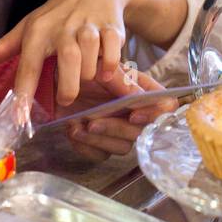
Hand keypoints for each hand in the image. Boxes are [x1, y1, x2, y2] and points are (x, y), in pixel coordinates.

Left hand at [0, 0, 137, 106]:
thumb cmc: (58, 14)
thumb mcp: (30, 25)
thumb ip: (5, 46)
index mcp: (38, 31)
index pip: (28, 66)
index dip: (24, 95)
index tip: (20, 120)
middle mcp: (63, 28)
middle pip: (68, 63)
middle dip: (68, 88)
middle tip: (66, 99)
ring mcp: (89, 27)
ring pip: (91, 62)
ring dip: (89, 76)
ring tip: (86, 76)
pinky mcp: (112, 28)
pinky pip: (112, 56)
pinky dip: (110, 68)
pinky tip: (105, 71)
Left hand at [55, 66, 175, 161]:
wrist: (56, 81)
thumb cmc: (81, 68)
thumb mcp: (99, 66)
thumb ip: (121, 79)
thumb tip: (139, 97)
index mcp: (142, 90)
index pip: (166, 107)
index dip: (154, 114)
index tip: (133, 115)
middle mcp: (135, 112)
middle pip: (143, 132)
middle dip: (116, 128)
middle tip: (92, 122)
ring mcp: (119, 130)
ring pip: (122, 147)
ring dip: (98, 139)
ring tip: (76, 126)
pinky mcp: (101, 144)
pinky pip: (101, 155)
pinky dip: (85, 145)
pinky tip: (72, 130)